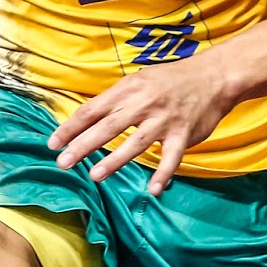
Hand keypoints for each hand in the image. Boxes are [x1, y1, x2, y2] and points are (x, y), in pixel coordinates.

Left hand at [48, 56, 235, 194]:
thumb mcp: (140, 80)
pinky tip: (154, 190)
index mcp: (129, 89)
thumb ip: (117, 99)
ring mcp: (164, 120)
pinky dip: (163, 174)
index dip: (71, 126)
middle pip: (107, 127)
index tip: (52, 143)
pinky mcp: (183, 133)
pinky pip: (171, 157)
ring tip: (94, 176)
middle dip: (82, 146)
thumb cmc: (172, 79)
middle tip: (62, 163)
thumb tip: (88, 117)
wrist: (214, 76)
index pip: (92, 109)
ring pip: (135, 143)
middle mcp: (144, 103)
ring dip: (114, 160)